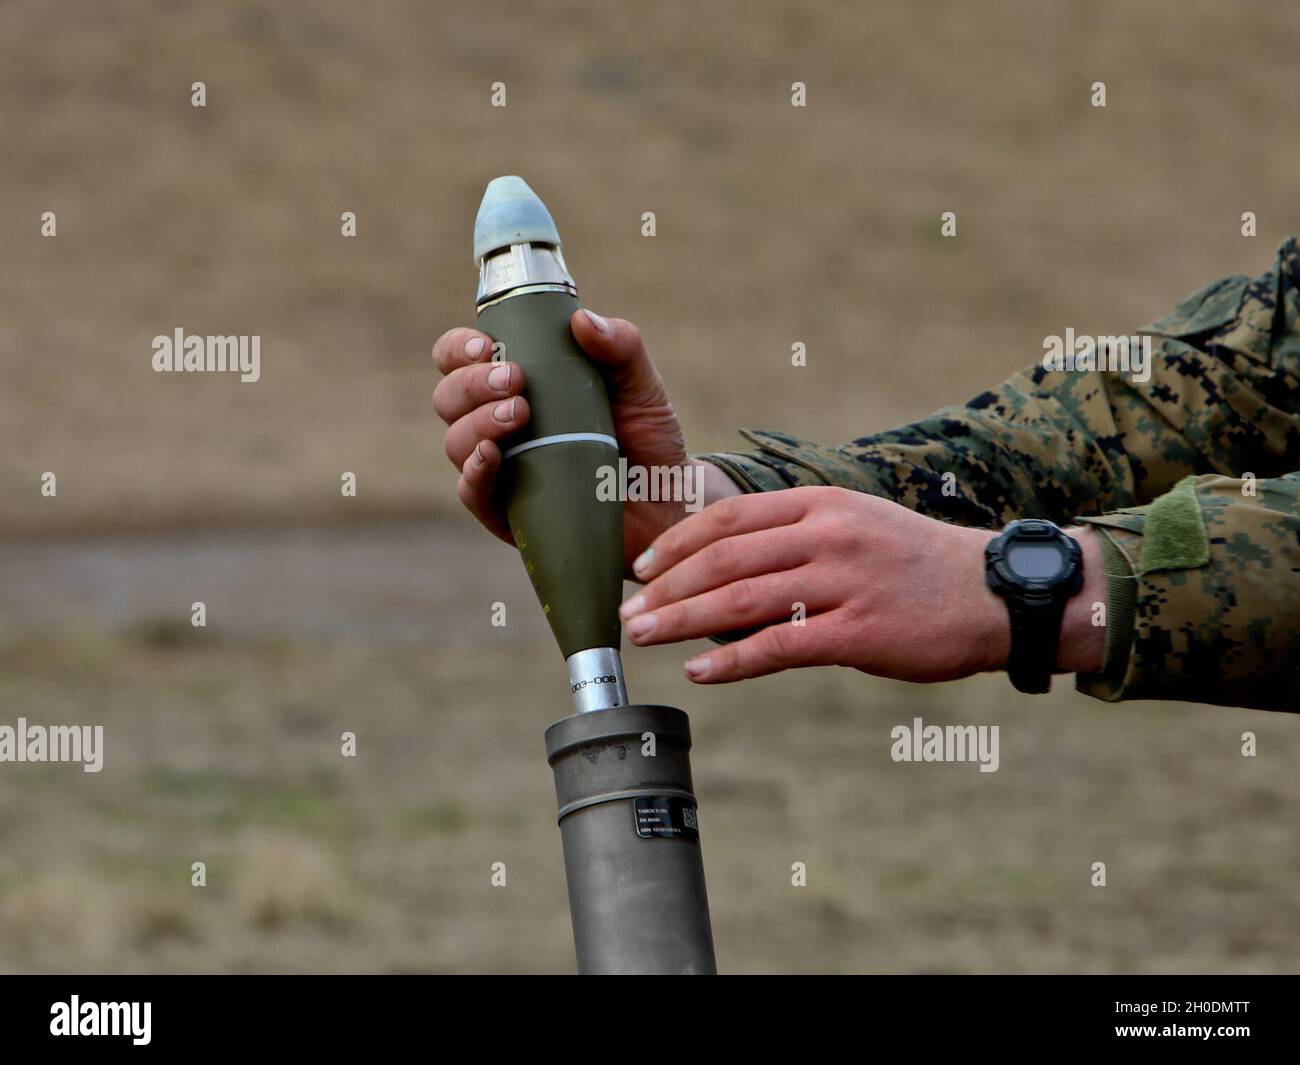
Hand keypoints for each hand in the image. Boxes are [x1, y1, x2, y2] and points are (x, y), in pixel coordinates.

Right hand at [432, 310, 734, 568]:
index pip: (461, 359)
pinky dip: (475, 472)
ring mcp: (500, 470)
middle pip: (449, 398)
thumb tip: (582, 320)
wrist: (667, 504)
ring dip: (478, 422)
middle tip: (516, 380)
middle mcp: (497, 425)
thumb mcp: (640, 386)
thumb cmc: (647, 441)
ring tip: (521, 414)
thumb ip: (620, 347)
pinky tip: (492, 455)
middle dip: (472, 383)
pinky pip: (472, 493)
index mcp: (518, 386)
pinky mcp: (508, 513)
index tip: (487, 346)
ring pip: (457, 442)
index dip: (459, 348)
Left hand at [619, 486, 1105, 684]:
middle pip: (725, 558)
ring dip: (684, 621)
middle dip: (668, 587)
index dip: (678, 542)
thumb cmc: (917, 564)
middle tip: (629, 611)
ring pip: (742, 600)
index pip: (730, 515)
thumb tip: (727, 570)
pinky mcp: (860, 631)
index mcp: (822, 503)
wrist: (995, 593)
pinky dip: (733, 661)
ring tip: (645, 636)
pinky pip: (781, 647)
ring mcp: (844, 581)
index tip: (644, 567)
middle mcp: (828, 534)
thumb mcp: (856, 525)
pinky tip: (699, 673)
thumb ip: (795, 538)